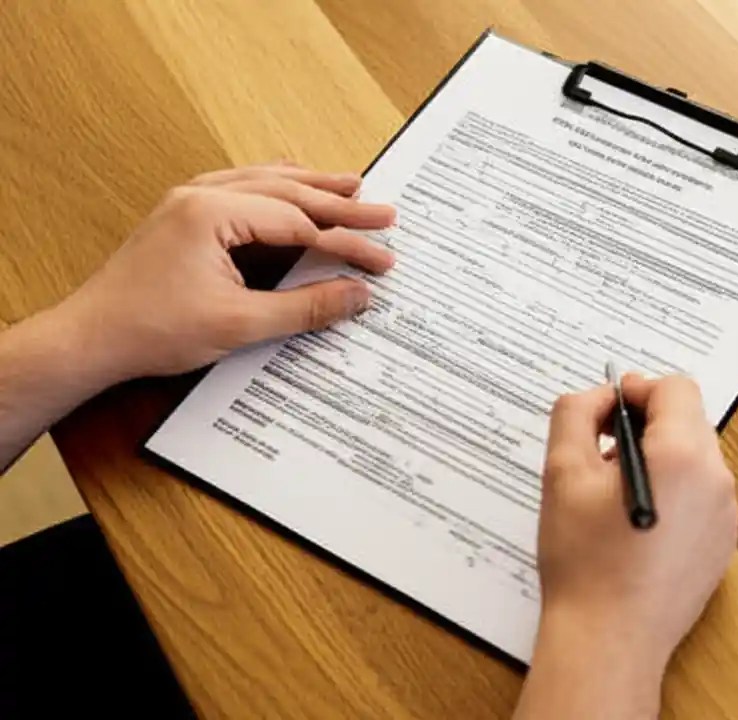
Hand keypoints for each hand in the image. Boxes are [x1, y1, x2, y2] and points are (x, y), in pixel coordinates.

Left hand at [54, 163, 395, 385]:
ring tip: (351, 187)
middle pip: (286, 191)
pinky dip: (275, 187)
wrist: (91, 338)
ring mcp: (188, 202)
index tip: (381, 259)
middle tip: (384, 213)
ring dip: (310, 186)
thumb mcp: (240, 324)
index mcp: (211, 213)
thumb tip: (356, 294)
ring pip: (263, 181)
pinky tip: (292, 183)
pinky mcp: (184, 217)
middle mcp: (200, 195)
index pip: (298, 222)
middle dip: (339, 204)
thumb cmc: (152, 330)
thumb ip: (305, 307)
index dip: (345, 242)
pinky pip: (240, 188)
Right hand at [514, 375, 737, 718]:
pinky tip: (637, 520)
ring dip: (659, 456)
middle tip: (602, 449)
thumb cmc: (584, 562)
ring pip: (697, 457)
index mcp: (682, 455)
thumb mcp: (563, 473)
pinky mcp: (722, 542)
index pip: (675, 389)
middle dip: (647, 422)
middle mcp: (715, 480)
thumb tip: (599, 396)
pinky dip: (674, 490)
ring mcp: (725, 514)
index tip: (607, 411)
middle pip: (689, 420)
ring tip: (614, 489)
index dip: (637, 390)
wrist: (609, 641)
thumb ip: (576, 414)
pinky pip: (702, 494)